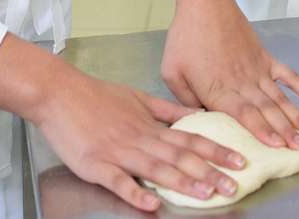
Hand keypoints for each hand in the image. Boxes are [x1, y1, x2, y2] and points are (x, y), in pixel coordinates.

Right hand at [31, 62, 247, 211]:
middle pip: (179, 156)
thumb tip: (196, 114)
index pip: (191, 138)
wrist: (58, 92)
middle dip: (209, 172)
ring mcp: (118, 152)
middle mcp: (140, 139)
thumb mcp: (138, 98)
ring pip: (156, 169)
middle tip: (234, 186)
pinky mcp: (95, 164)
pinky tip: (150, 205)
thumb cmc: (97, 96)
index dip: (217, 151)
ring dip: (182, 182)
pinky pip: (118, 181)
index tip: (241, 161)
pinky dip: (134, 192)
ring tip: (205, 194)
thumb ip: (168, 111)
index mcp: (150, 125)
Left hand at [162, 0, 298, 151]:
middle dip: (285, 132)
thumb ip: (186, 101)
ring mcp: (258, 70)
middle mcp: (242, 82)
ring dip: (297, 118)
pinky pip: (290, 76)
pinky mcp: (266, 58)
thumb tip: (200, 120)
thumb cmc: (185, 37)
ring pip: (281, 99)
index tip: (277, 145)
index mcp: (218, 88)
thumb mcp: (171, 72)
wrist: (206, 2)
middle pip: (267, 110)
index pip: (243, 114)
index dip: (261, 130)